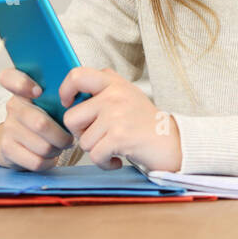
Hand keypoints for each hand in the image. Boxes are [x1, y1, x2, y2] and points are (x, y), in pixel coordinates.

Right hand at [0, 66, 73, 170]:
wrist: (24, 142)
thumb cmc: (49, 116)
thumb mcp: (55, 100)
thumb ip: (66, 91)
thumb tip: (85, 94)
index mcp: (25, 89)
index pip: (9, 77)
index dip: (22, 83)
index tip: (38, 91)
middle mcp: (13, 107)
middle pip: (40, 124)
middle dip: (62, 135)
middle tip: (70, 137)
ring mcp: (8, 128)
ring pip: (42, 145)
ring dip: (57, 148)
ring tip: (61, 145)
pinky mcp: (7, 149)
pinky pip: (36, 161)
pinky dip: (49, 161)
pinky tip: (51, 155)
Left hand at [59, 66, 181, 171]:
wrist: (172, 142)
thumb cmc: (145, 122)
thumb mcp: (127, 94)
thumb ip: (104, 88)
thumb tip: (73, 95)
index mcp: (114, 84)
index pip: (77, 75)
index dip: (65, 90)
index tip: (68, 103)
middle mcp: (114, 96)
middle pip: (71, 117)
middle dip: (80, 133)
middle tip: (98, 135)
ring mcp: (116, 115)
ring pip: (83, 141)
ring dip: (96, 150)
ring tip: (113, 146)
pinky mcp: (118, 137)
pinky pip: (94, 155)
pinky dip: (104, 163)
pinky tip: (115, 159)